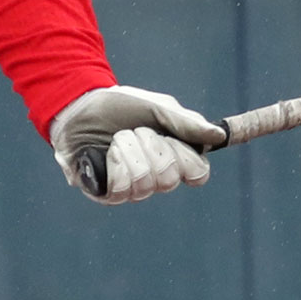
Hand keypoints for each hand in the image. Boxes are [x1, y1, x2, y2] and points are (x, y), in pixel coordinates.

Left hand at [48, 85, 227, 204]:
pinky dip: (114, 163)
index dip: (188, 160)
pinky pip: (121, 189)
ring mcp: (133, 188)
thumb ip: (186, 123)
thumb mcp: (158, 107)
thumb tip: (219, 136)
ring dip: (129, 150)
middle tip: (137, 130)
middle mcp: (157, 177)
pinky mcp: (109, 194)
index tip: (173, 140)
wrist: (80, 105)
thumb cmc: (122, 106)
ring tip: (117, 138)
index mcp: (174, 156)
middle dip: (151, 146)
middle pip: (170, 178)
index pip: (198, 174)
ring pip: (145, 184)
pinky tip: (105, 153)